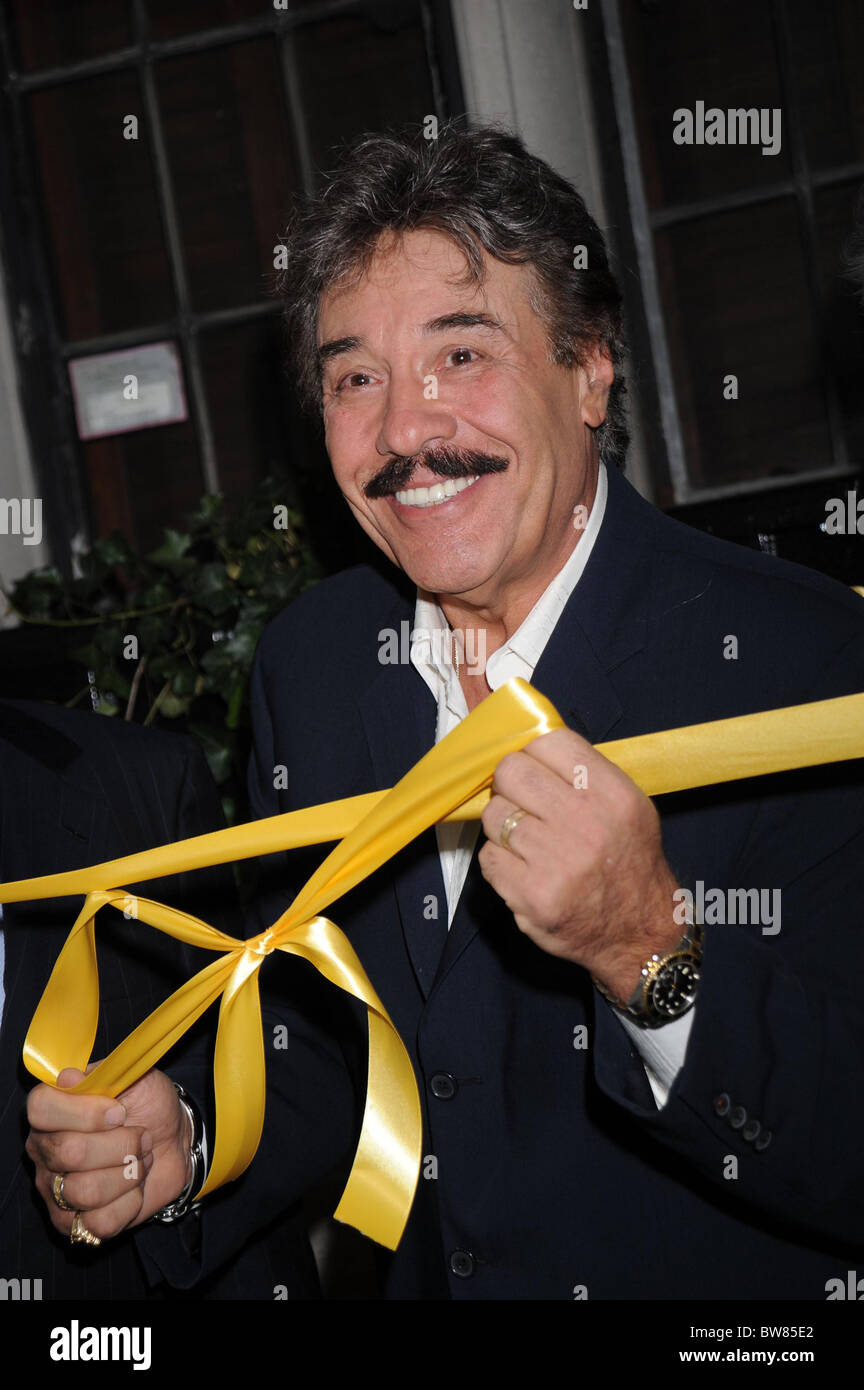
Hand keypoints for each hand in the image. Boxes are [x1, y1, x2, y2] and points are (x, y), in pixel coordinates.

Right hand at [26, 1065, 191, 1241]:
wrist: (173, 1142)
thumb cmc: (149, 1107)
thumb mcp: (135, 1078)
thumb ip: (103, 1074)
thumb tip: (67, 1079)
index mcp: (51, 1111)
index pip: (41, 1108)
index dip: (84, 1111)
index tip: (118, 1112)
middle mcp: (45, 1150)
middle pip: (68, 1152)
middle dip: (120, 1144)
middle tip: (141, 1136)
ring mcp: (56, 1191)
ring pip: (86, 1191)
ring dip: (128, 1174)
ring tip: (140, 1161)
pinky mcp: (75, 1225)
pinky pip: (99, 1223)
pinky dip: (129, 1204)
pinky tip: (133, 1189)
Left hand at [478, 727, 681, 998]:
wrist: (640, 933)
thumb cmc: (629, 863)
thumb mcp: (629, 807)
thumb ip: (584, 775)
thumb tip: (529, 746)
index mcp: (612, 795)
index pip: (549, 742)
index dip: (534, 753)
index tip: (535, 768)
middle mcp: (585, 824)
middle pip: (512, 772)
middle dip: (510, 785)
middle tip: (522, 802)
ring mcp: (554, 861)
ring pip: (494, 815)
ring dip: (503, 826)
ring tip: (526, 841)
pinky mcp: (529, 894)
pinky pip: (488, 857)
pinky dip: (500, 862)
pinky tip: (524, 870)